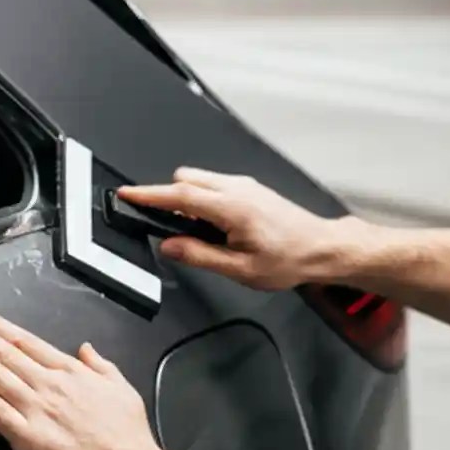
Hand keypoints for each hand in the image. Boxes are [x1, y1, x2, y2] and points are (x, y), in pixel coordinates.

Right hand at [118, 167, 360, 290]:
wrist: (322, 248)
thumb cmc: (289, 259)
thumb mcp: (241, 269)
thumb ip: (200, 255)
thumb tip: (170, 246)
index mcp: (232, 208)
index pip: (180, 195)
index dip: (149, 194)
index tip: (127, 194)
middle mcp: (236, 189)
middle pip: (185, 179)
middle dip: (167, 197)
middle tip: (162, 224)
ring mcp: (244, 185)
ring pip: (199, 179)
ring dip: (186, 199)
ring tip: (193, 231)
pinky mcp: (249, 188)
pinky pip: (213, 184)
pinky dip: (202, 198)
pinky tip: (211, 225)